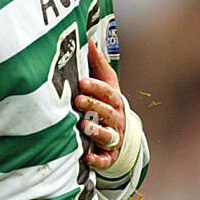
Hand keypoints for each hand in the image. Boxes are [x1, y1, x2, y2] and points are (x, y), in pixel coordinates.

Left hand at [76, 40, 125, 170]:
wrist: (122, 133)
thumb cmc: (107, 103)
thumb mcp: (106, 83)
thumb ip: (96, 63)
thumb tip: (88, 39)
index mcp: (115, 101)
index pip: (108, 93)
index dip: (96, 87)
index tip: (81, 82)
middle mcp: (117, 119)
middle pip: (107, 112)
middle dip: (93, 106)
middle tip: (77, 100)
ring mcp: (114, 138)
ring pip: (108, 135)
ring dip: (96, 131)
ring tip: (84, 126)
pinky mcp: (109, 156)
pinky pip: (105, 160)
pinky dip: (97, 160)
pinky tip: (87, 158)